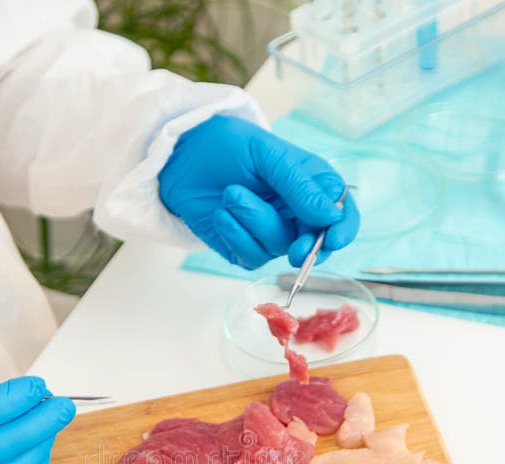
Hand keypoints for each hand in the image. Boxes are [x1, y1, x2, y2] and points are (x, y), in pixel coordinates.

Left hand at [158, 114, 358, 269]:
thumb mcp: (268, 154)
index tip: (334, 238)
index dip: (344, 229)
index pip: (342, 214)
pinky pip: (250, 257)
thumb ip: (299, 185)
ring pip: (277, 249)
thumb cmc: (228, 145)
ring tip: (231, 192)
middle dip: (306, 247)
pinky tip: (221, 213)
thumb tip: (330, 216)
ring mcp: (270, 234)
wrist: (182, 156)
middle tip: (296, 248)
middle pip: (315, 244)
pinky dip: (235, 235)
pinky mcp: (244, 249)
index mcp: (312, 185)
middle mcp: (295, 214)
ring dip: (253, 222)